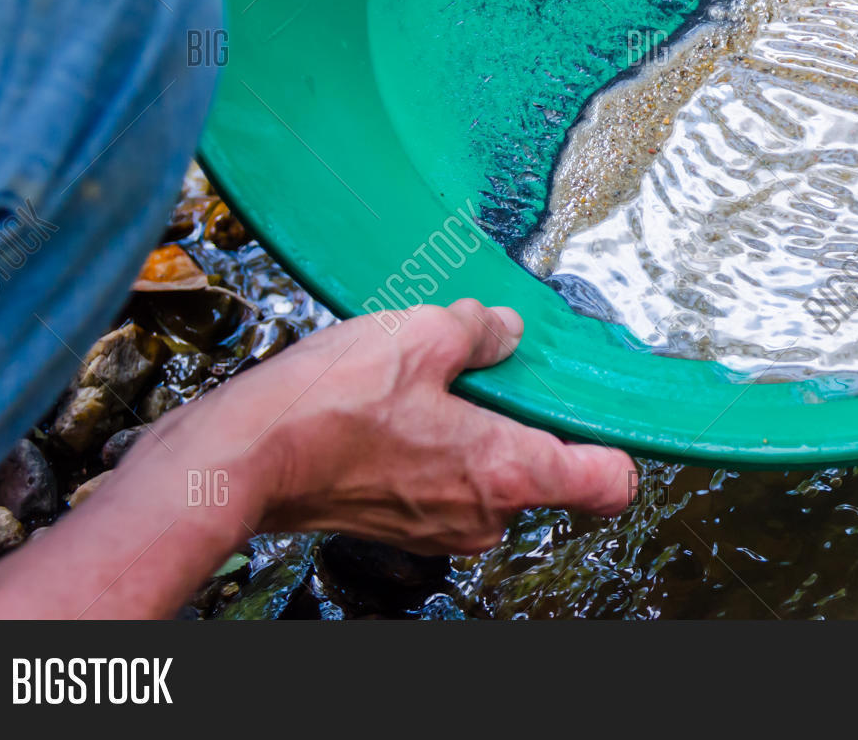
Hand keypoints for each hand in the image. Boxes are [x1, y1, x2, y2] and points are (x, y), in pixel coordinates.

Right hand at [150, 299, 635, 554]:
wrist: (241, 460)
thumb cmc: (328, 407)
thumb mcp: (419, 335)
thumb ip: (480, 330)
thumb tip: (503, 329)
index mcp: (510, 471)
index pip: (612, 483)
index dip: (616, 443)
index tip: (602, 408)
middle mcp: (488, 514)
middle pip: (549, 466)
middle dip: (526, 415)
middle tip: (485, 368)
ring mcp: (445, 527)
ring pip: (494, 471)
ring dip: (476, 426)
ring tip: (425, 383)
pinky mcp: (406, 524)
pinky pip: (450, 481)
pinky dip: (438, 445)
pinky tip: (395, 408)